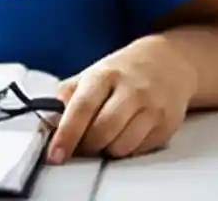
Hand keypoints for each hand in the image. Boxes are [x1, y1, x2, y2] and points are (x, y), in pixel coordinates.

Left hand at [47, 36, 197, 163]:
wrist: (168, 62)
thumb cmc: (122, 72)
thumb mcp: (90, 74)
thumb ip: (67, 95)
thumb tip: (49, 121)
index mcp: (103, 76)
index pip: (81, 108)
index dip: (66, 135)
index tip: (55, 154)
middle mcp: (130, 90)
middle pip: (102, 132)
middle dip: (86, 146)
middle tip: (81, 144)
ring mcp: (152, 107)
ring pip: (121, 146)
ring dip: (107, 150)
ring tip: (104, 137)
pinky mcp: (168, 124)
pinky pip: (140, 151)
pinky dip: (126, 150)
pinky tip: (124, 135)